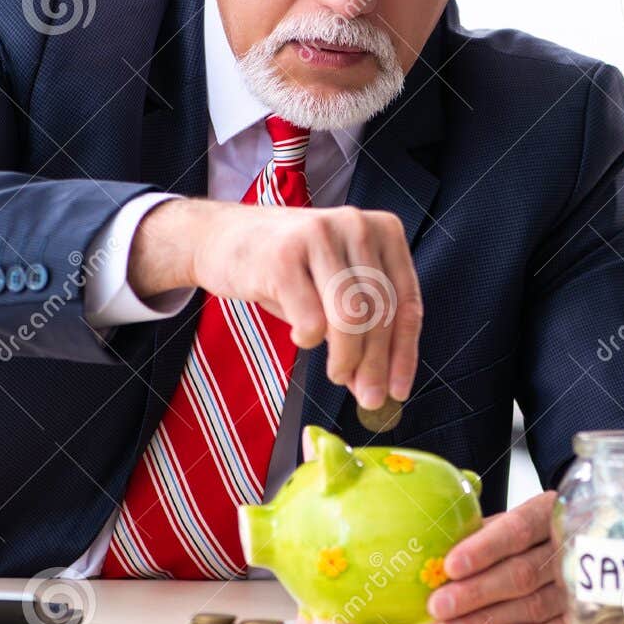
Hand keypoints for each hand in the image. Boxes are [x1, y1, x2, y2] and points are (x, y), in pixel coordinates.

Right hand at [127, 198, 422, 407]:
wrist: (219, 237)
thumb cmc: (286, 267)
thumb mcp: (334, 286)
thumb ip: (362, 326)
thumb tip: (377, 385)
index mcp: (382, 229)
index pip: (405, 300)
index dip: (404, 352)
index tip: (399, 391)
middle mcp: (356, 224)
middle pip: (379, 311)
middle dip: (376, 364)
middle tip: (369, 399)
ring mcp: (319, 235)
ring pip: (351, 317)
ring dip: (347, 359)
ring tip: (337, 375)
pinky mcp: (284, 255)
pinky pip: (311, 318)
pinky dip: (309, 339)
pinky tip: (302, 337)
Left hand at [413, 491, 568, 623]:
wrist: (587, 536)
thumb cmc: (534, 532)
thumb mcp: (513, 519)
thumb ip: (480, 533)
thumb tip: (428, 551)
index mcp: (547, 513)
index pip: (516, 529)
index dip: (484, 549)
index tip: (451, 566)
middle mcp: (567, 547)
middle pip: (521, 573)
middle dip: (475, 593)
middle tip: (438, 606)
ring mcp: (577, 583)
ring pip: (534, 604)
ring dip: (487, 621)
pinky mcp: (582, 614)